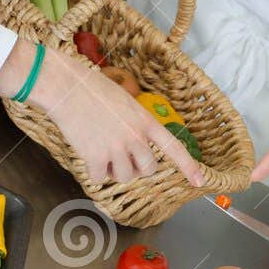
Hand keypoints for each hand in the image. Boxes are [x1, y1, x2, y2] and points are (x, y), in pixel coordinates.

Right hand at [8, 42, 204, 185]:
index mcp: (146, 122)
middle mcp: (135, 137)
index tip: (200, 181)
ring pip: (125, 177)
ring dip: (115, 171)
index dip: (188, 167)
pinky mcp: (96, 157)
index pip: (173, 148)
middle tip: (122, 157)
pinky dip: (95, 173)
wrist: (67, 87)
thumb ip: (136, 124)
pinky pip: (100, 179)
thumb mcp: (126, 101)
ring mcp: (116, 148)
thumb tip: (134, 147)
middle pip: (148, 170)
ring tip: (103, 152)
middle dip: (137, 168)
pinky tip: (88, 155)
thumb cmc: (93, 89)